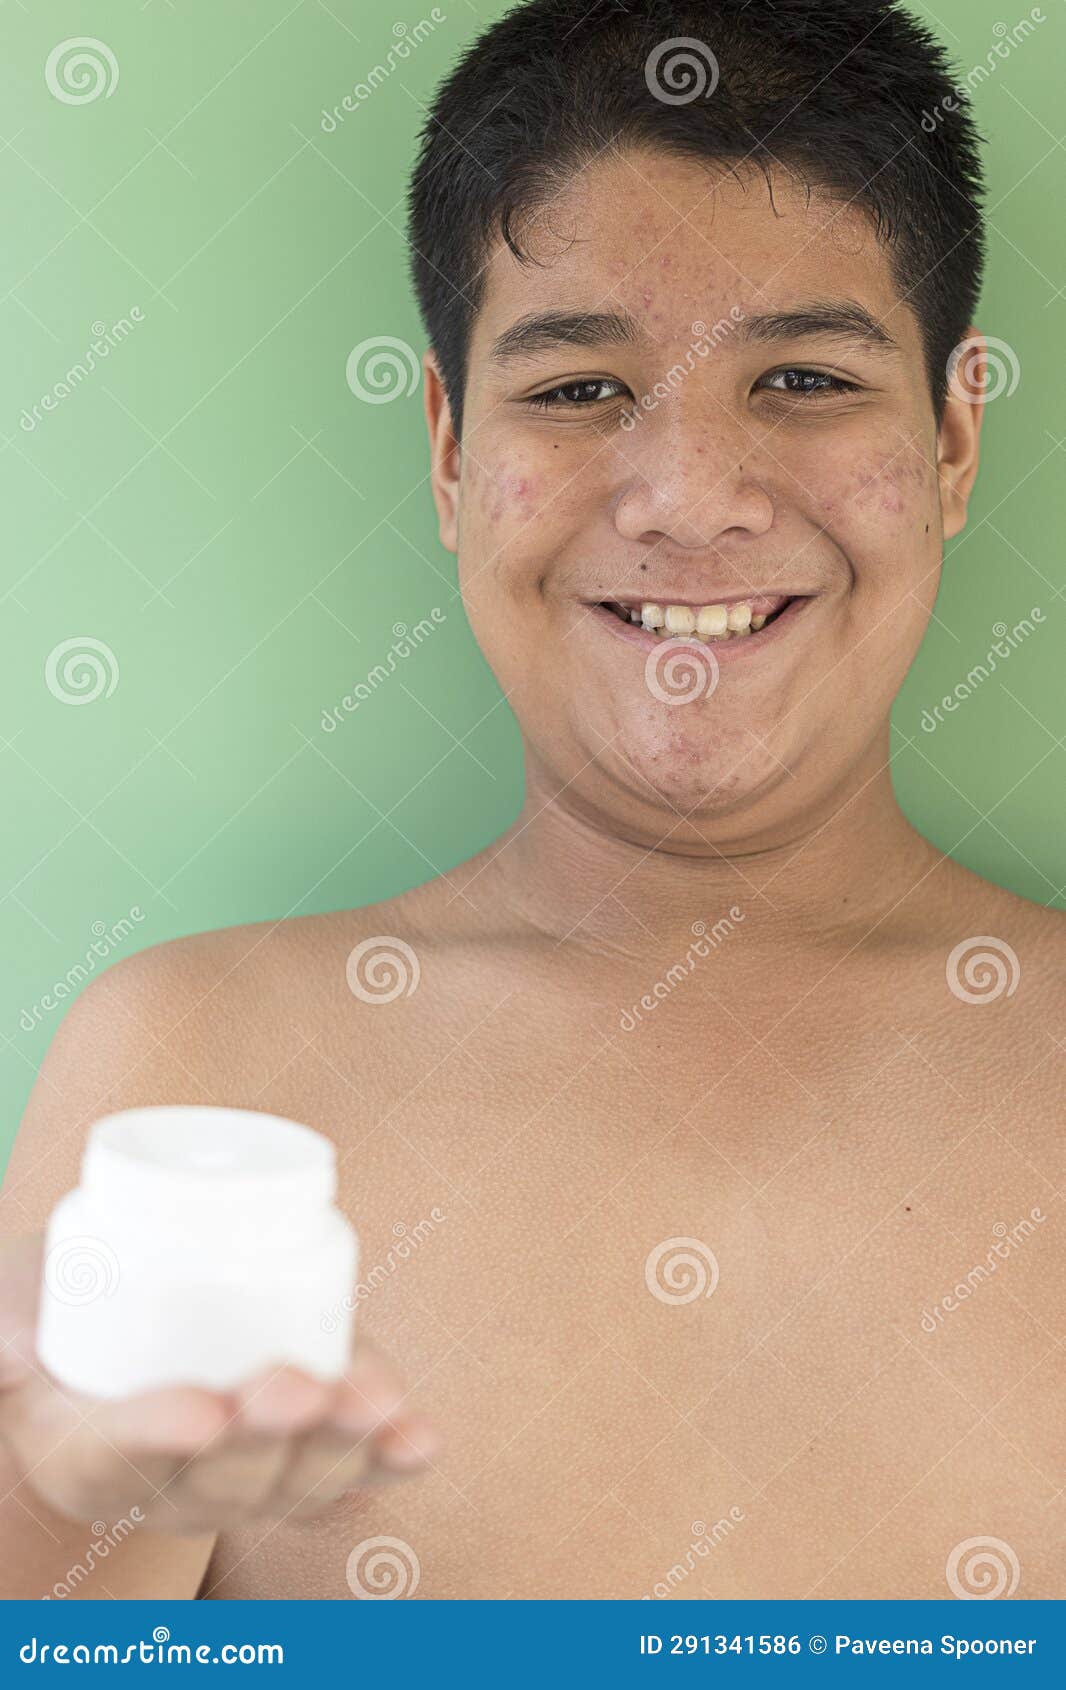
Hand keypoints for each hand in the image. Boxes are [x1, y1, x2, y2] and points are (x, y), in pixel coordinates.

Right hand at [0, 1235, 437, 1532]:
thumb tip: (14, 1344)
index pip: (120, 1455)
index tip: (201, 1409)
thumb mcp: (12, 1300)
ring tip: (379, 1406)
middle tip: (298, 1386)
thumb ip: (5, 1316)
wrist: (113, 1309)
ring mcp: (239, 1476)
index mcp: (85, 1453)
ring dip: (341, 1448)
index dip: (161, 1434)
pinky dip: (386, 1461)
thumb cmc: (57, 1303)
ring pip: (294, 1483)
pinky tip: (420, 1444)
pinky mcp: (300, 1450)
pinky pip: (345, 1474)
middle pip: (223, 1477)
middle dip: (268, 1436)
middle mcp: (168, 1482)